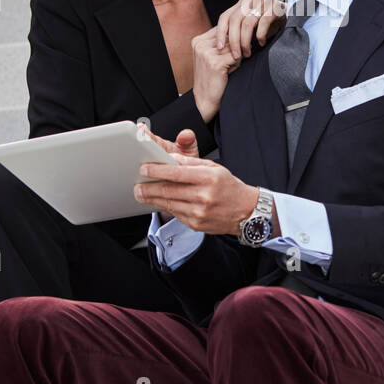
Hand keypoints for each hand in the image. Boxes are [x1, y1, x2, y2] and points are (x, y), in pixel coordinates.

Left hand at [134, 153, 258, 235]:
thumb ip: (191, 163)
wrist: (246, 211)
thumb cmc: (228, 186)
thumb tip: (169, 159)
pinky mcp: (196, 224)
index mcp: (209, 178)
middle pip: (169, 190)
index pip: (177, 173)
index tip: (144, 169)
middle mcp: (204, 196)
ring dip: (152, 199)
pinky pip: (175, 213)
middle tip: (137, 185)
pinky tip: (158, 202)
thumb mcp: (214, 168)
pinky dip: (164, 207)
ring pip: (169, 203)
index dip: (157, 171)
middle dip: (149, 188)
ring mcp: (200, 212)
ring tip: (141, 194)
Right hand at [191, 28, 239, 123]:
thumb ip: (221, 42)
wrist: (205, 99)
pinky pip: (237, 56)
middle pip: (230, 37)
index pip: (223, 29)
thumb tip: (241, 28)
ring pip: (234, 46)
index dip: (232, 40)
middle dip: (234, 50)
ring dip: (236, 57)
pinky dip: (237, 65)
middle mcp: (200, 44)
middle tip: (228, 63)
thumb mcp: (213, 56)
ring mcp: (206, 53)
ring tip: (227, 68)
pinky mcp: (215, 62)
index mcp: (198, 40)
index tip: (231, 51)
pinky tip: (228, 72)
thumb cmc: (213, 77)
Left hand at [214, 0, 285, 61]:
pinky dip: (260, 36)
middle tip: (236, 55)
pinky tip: (261, 43)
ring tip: (247, 53)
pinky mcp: (274, 7)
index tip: (219, 47)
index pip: (225, 16)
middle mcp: (250, 0)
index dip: (220, 32)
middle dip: (233, 40)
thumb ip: (237, 30)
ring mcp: (263, 2)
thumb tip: (221, 45)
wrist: (289, 17)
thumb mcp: (250, 25)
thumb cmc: (267, 24)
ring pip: (247, 23)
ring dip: (246, 41)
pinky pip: (263, 23)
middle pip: (235, 20)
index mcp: (241, 3)